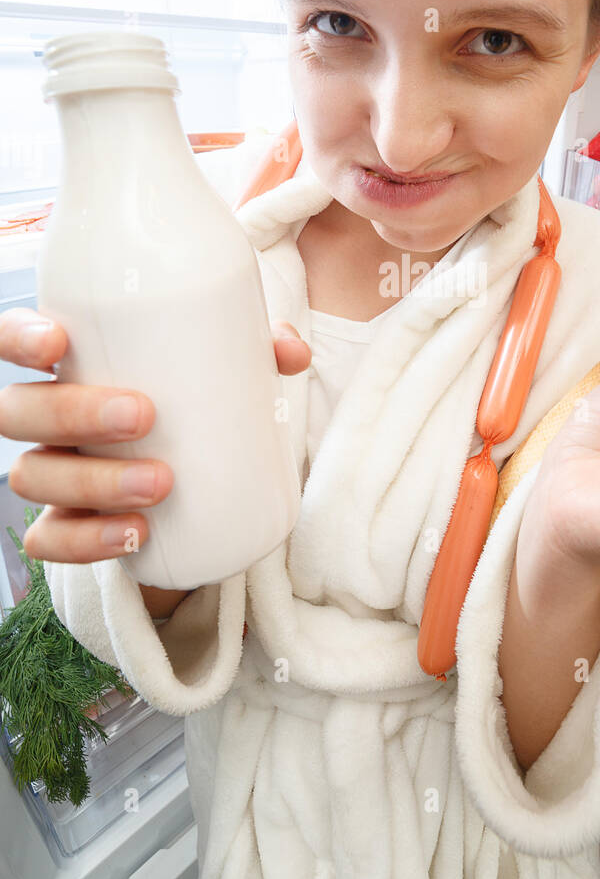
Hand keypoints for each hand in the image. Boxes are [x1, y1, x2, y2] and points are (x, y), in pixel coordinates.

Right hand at [0, 308, 311, 565]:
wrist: (191, 483)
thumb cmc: (192, 401)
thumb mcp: (223, 368)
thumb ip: (255, 349)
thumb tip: (291, 350)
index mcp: (70, 365)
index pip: (12, 341)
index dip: (19, 338)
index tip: (60, 342)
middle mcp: (44, 419)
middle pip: (20, 412)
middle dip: (73, 413)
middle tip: (143, 416)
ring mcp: (50, 473)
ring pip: (34, 476)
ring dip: (94, 482)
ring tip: (161, 483)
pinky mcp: (65, 526)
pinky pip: (51, 541)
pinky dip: (89, 540)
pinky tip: (136, 535)